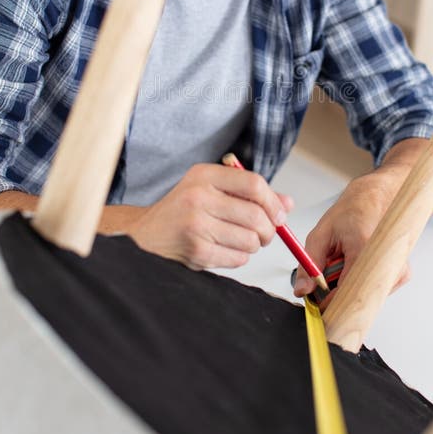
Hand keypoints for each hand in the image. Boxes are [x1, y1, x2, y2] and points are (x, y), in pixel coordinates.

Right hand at [124, 163, 293, 270]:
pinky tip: (225, 250)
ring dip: (252, 246)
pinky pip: (237, 258)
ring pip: (249, 240)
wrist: (145, 236)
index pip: (254, 183)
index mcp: (204, 175)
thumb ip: (249, 195)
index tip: (279, 215)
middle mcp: (199, 196)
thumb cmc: (182, 212)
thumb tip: (287, 204)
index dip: (273, 202)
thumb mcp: (212, 191)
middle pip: (256, 215)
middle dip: (268, 231)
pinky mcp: (196, 250)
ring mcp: (196, 224)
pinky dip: (239, 258)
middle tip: (264, 235)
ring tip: (240, 242)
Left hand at [292, 139, 430, 301]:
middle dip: (336, 292)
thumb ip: (310, 263)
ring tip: (345, 259)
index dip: (327, 303)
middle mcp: (387, 262)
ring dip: (347, 284)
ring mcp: (396, 271)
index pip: (345, 293)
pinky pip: (372, 290)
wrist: (379, 196)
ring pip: (363, 295)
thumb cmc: (354, 209)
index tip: (314, 304)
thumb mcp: (322, 233)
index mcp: (365, 247)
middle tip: (328, 272)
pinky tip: (356, 261)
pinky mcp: (400, 275)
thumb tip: (302, 290)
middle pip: (355, 298)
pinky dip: (358, 280)